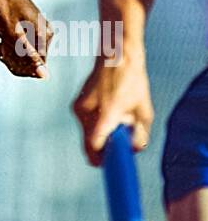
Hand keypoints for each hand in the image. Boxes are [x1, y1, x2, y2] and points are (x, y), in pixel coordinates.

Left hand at [0, 0, 49, 78]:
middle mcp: (47, 34)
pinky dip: (10, 45)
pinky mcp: (31, 28)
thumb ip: (29, 57)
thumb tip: (45, 76)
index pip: (36, 68)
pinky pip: (23, 45)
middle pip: (31, 62)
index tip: (2, 52)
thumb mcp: (11, 35)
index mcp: (45, 37)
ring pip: (25, 54)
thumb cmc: (2, 6)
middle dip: (12, 59)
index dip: (17, 66)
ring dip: (9, 52)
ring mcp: (40, 30)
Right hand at [72, 50, 152, 166]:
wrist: (116, 56)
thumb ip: (140, 135)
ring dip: (98, 134)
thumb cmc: (130, 80)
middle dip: (101, 148)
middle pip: (88, 143)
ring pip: (86, 133)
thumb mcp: (144, 110)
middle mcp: (88, 112)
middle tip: (115, 146)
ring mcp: (79, 107)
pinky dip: (94, 124)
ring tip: (115, 121)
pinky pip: (84, 123)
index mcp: (106, 114)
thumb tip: (133, 149)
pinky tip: (107, 113)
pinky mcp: (77, 103)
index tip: (107, 165)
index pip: (94, 146)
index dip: (100, 159)